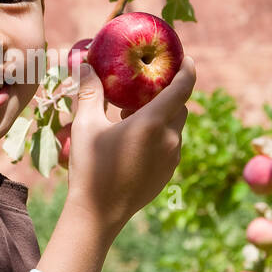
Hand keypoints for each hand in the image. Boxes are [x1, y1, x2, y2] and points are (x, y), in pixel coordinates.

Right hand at [63, 54, 196, 234]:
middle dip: (168, 94)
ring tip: (132, 117)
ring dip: (162, 117)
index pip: (183, 87)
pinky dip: (160, 136)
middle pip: (180, 107)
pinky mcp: (167, 173)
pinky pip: (171, 146)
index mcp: (153, 123)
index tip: (184, 58)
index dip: (187, 69)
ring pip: (175, 128)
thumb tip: (84, 64)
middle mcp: (170, 139)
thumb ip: (90, 92)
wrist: (98, 214)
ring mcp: (172, 159)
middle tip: (145, 89)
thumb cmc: (90, 167)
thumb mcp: (86, 125)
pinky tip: (134, 140)